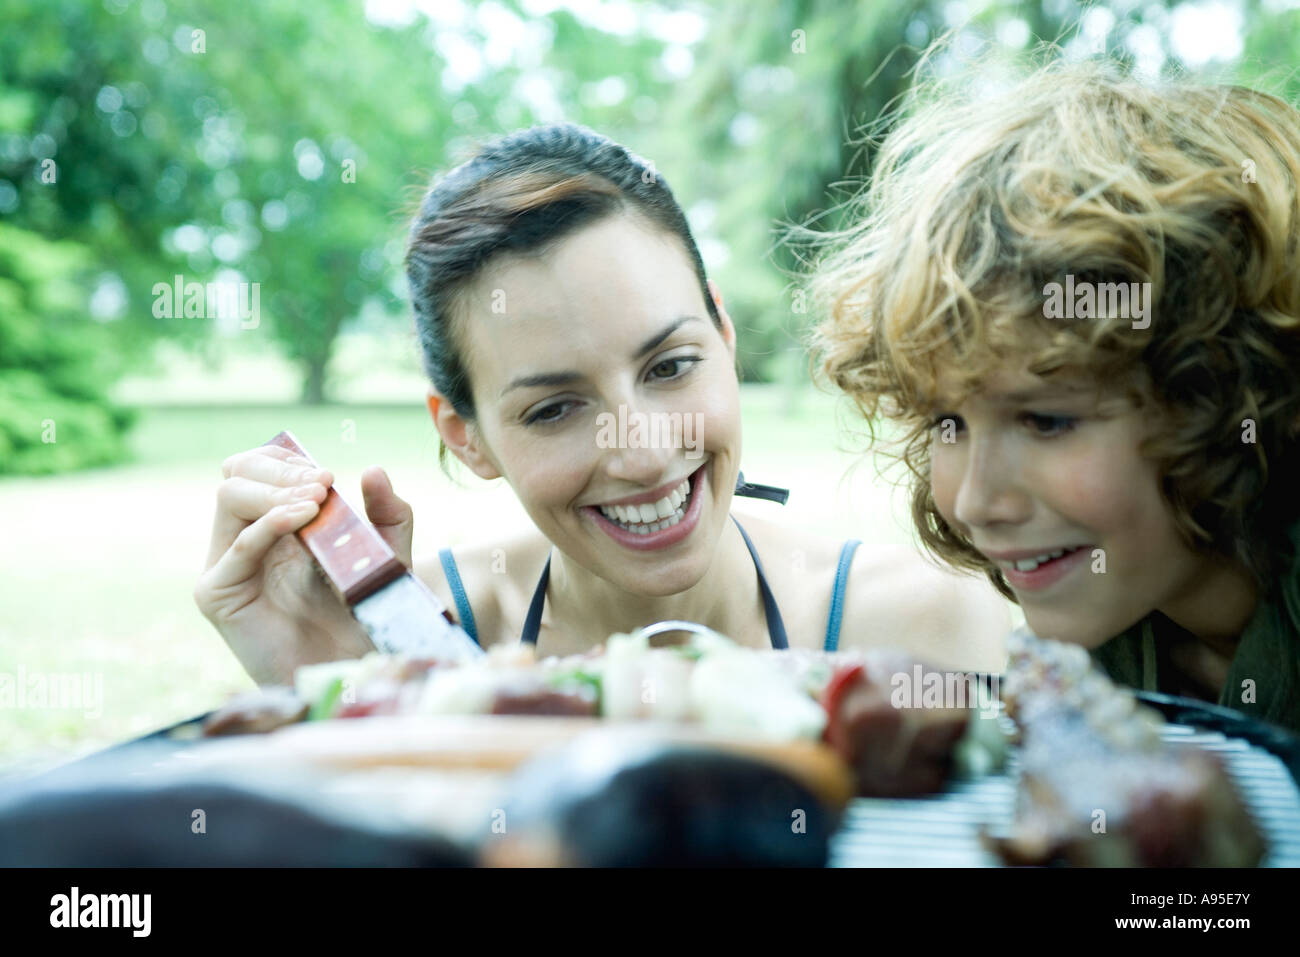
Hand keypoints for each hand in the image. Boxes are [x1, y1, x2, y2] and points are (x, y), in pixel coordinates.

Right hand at [193, 443, 415, 684]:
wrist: (353, 671)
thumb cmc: (366, 616)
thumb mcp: (388, 556)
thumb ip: (389, 513)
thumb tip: (372, 470)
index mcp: (274, 526)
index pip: (256, 468)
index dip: (285, 461)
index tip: (326, 474)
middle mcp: (244, 541)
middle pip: (237, 474)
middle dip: (281, 470)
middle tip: (323, 482)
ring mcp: (227, 566)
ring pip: (230, 497)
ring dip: (276, 491)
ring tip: (317, 501)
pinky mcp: (218, 594)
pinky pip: (237, 545)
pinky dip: (270, 522)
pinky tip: (304, 518)